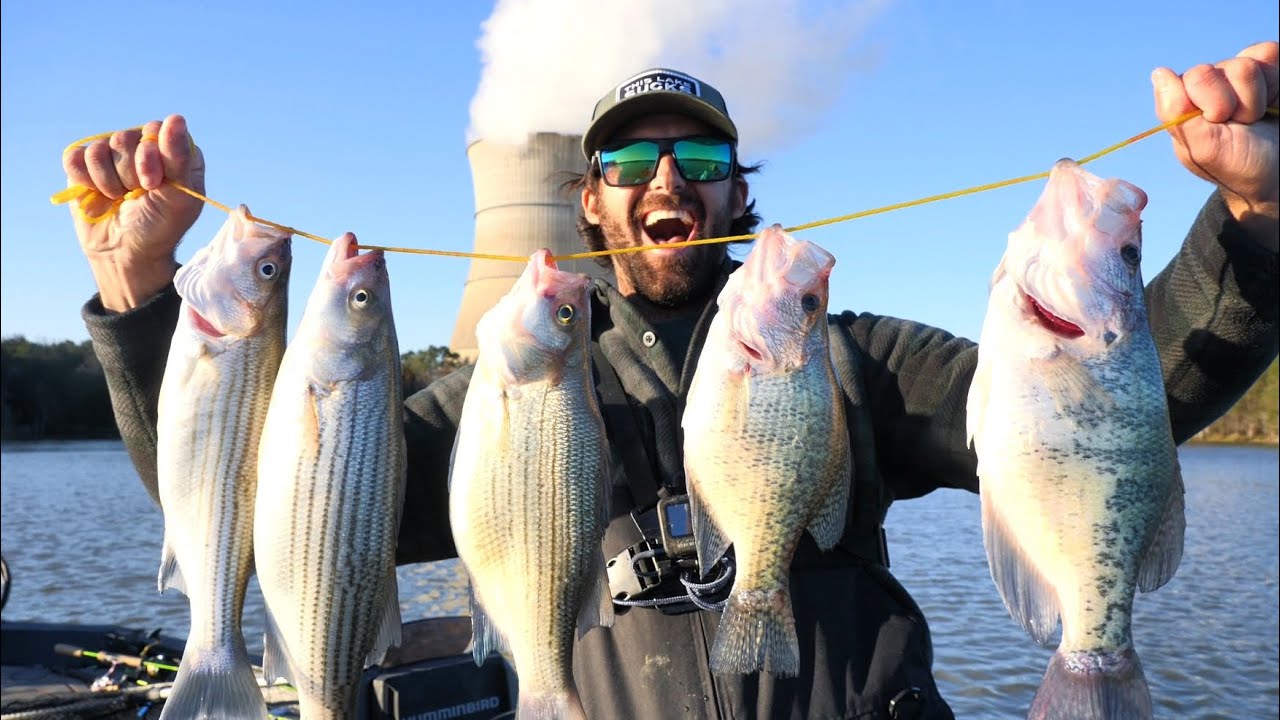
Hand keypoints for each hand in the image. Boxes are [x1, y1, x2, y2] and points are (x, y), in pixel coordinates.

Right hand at [63, 114, 205, 311]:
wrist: (127, 252)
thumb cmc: (160, 227)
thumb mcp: (179, 198)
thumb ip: (179, 159)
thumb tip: (175, 118)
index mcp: (172, 150)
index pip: (155, 130)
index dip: (150, 157)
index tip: (153, 184)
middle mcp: (143, 146)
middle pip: (124, 139)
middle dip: (129, 175)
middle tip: (137, 195)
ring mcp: (113, 153)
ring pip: (99, 150)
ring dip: (108, 182)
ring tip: (119, 198)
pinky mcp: (84, 164)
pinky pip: (75, 157)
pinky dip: (85, 180)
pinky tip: (97, 194)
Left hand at [1152, 41, 1278, 222]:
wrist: (1275, 172)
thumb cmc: (1238, 165)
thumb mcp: (1204, 149)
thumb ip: (1176, 112)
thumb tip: (1160, 72)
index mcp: (1183, 100)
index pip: (1198, 77)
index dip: (1216, 104)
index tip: (1219, 124)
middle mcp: (1206, 82)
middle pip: (1227, 68)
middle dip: (1240, 102)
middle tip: (1238, 124)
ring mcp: (1234, 73)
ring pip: (1250, 64)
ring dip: (1257, 99)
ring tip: (1253, 118)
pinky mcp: (1264, 67)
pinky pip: (1269, 53)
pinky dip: (1275, 82)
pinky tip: (1270, 102)